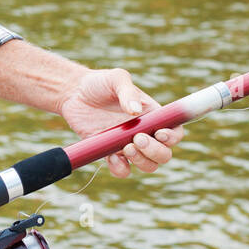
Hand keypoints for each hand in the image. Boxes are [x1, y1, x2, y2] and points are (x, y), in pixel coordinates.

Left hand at [56, 67, 183, 177]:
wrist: (74, 94)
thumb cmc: (100, 83)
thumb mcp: (116, 79)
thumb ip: (127, 92)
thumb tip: (135, 111)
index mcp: (153, 115)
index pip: (175, 131)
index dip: (173, 136)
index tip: (159, 133)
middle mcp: (144, 132)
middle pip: (164, 154)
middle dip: (155, 151)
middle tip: (137, 139)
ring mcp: (128, 145)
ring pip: (148, 165)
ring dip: (142, 162)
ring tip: (126, 148)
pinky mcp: (110, 153)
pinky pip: (123, 170)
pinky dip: (120, 169)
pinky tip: (111, 156)